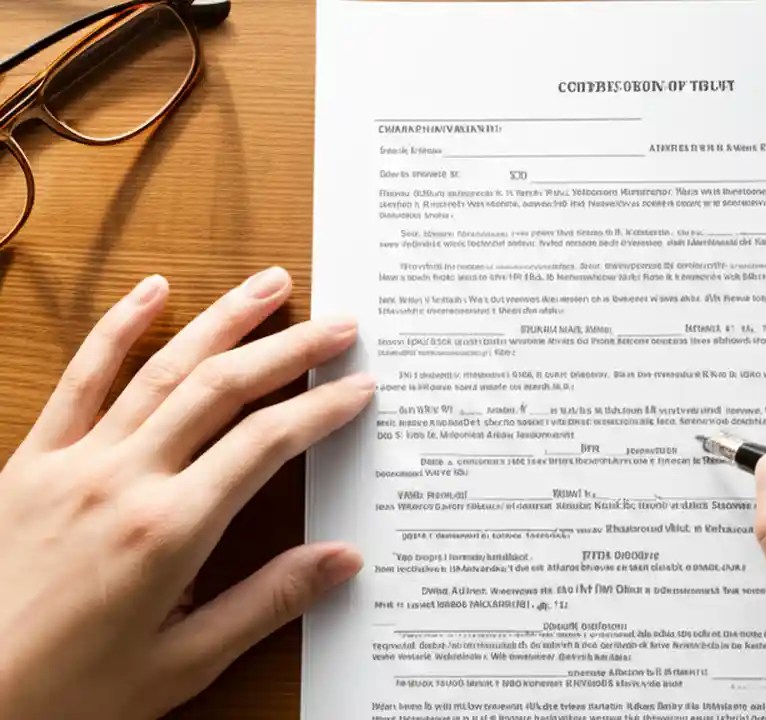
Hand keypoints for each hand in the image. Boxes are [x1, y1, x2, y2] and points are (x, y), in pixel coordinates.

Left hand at [0, 268, 372, 719]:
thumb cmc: (71, 692)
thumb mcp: (184, 663)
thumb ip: (267, 603)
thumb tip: (343, 559)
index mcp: (169, 530)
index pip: (266, 443)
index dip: (321, 408)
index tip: (360, 387)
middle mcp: (123, 480)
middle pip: (223, 389)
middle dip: (289, 349)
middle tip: (339, 323)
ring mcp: (73, 463)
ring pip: (162, 369)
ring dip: (222, 320)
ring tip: (270, 286)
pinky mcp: (31, 462)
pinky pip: (80, 379)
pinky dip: (119, 329)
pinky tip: (153, 292)